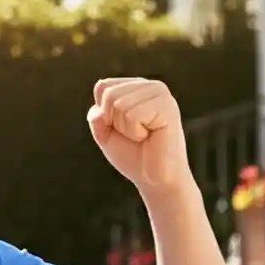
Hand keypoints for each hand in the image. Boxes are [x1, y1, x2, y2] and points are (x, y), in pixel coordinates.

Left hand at [87, 78, 193, 193]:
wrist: (155, 179)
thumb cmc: (134, 155)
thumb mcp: (105, 133)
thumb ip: (96, 117)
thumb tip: (99, 110)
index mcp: (135, 87)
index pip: (102, 87)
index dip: (104, 114)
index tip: (122, 128)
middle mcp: (149, 86)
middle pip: (109, 95)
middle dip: (114, 122)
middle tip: (135, 134)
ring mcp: (160, 94)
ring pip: (119, 105)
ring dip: (126, 129)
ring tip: (143, 135)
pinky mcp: (167, 106)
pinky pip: (133, 115)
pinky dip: (135, 132)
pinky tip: (151, 136)